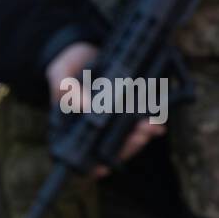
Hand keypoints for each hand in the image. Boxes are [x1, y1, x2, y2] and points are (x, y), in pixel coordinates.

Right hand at [46, 42, 165, 178]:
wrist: (88, 47)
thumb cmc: (69, 63)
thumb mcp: (60, 71)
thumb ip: (65, 88)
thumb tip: (84, 107)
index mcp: (71, 125)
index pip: (80, 153)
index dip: (90, 166)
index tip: (102, 170)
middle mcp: (93, 127)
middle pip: (108, 150)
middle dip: (126, 146)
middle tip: (138, 137)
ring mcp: (110, 120)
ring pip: (126, 139)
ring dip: (140, 137)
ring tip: (150, 127)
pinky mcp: (125, 110)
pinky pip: (138, 123)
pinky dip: (149, 124)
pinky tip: (158, 124)